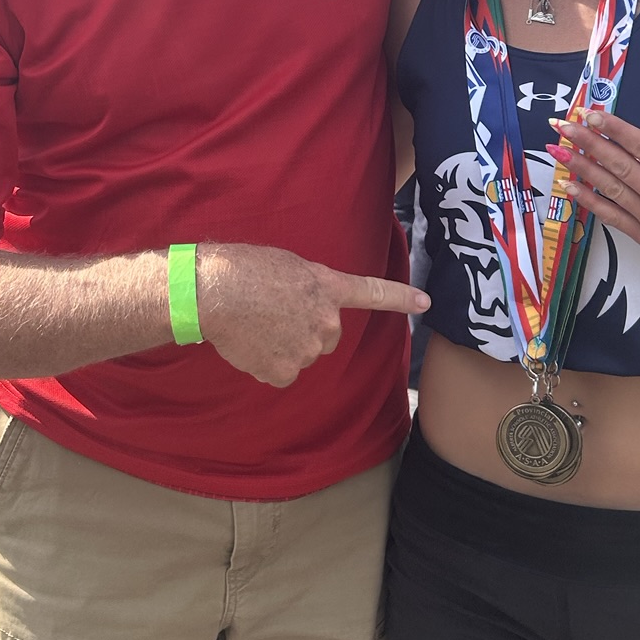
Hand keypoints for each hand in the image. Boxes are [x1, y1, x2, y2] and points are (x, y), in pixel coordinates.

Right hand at [196, 242, 428, 388]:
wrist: (214, 292)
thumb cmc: (242, 269)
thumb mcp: (288, 266)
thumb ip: (309, 288)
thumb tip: (306, 308)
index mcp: (327, 287)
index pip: (372, 292)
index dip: (401, 298)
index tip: (426, 302)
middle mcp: (326, 322)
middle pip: (326, 337)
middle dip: (306, 329)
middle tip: (273, 313)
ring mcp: (308, 350)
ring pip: (302, 355)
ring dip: (283, 346)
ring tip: (256, 324)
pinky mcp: (286, 372)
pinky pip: (281, 373)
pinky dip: (266, 364)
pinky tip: (250, 344)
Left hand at [550, 112, 639, 298]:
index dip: (614, 128)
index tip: (590, 113)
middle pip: (619, 165)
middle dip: (587, 143)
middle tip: (562, 125)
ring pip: (611, 190)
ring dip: (581, 169)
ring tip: (558, 151)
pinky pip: (614, 218)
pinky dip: (591, 202)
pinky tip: (571, 187)